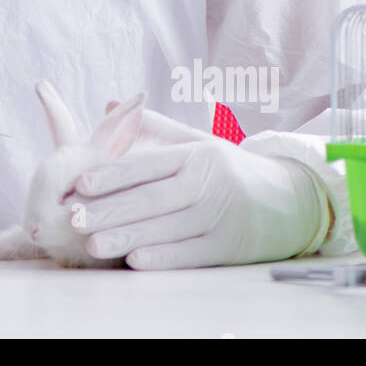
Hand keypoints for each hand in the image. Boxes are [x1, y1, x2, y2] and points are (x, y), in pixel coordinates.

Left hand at [69, 106, 328, 268]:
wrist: (291, 199)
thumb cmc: (230, 169)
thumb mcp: (198, 142)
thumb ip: (154, 126)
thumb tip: (110, 105)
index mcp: (195, 154)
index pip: (147, 165)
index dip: (112, 175)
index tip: (80, 184)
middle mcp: (207, 183)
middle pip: (151, 198)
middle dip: (110, 209)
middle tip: (74, 218)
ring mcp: (220, 216)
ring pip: (166, 228)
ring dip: (127, 236)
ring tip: (92, 243)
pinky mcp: (230, 246)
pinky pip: (190, 253)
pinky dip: (163, 257)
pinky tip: (134, 260)